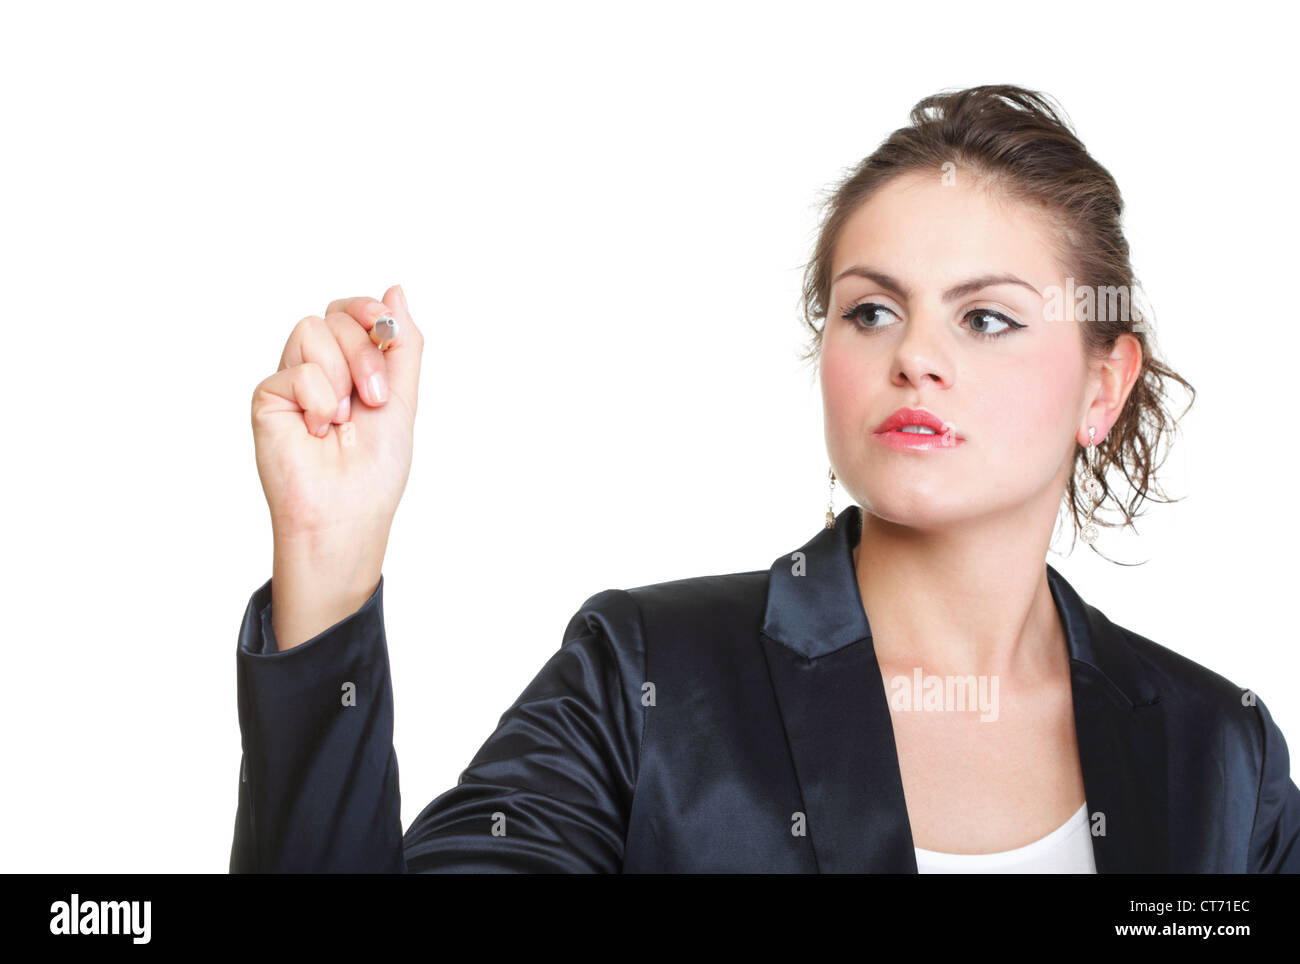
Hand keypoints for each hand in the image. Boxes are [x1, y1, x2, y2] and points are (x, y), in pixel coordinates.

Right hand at [250, 285, 423, 644]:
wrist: (348, 514)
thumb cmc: (376, 471)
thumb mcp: (403, 398)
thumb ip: (402, 344)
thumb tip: (395, 290)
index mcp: (354, 368)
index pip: (353, 312)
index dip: (367, 309)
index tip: (384, 324)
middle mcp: (321, 370)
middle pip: (336, 316)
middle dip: (365, 354)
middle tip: (372, 400)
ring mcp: (292, 382)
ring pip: (312, 331)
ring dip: (342, 375)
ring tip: (342, 420)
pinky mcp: (268, 398)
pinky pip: (296, 369)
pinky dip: (319, 399)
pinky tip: (317, 431)